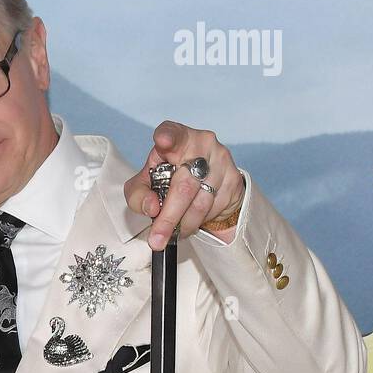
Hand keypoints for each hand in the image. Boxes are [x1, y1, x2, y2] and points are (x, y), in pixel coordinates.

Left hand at [123, 122, 244, 250]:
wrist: (207, 182)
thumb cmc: (170, 177)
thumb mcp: (147, 184)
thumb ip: (138, 194)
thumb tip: (151, 207)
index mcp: (178, 138)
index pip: (173, 133)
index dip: (168, 137)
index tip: (162, 141)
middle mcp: (202, 143)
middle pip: (184, 186)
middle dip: (168, 218)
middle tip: (157, 239)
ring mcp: (221, 160)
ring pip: (199, 203)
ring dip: (182, 225)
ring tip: (172, 234)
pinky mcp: (233, 179)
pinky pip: (213, 209)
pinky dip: (198, 222)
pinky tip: (189, 222)